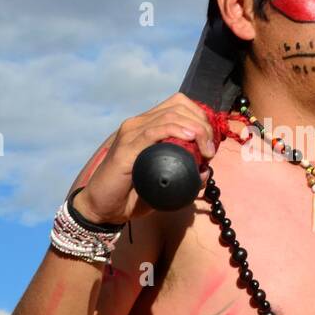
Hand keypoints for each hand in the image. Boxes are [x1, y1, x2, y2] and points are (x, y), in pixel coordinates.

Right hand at [73, 94, 217, 225]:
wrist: (103, 209)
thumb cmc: (131, 196)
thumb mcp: (163, 183)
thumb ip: (183, 176)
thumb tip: (205, 171)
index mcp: (147, 126)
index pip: (179, 105)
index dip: (201, 117)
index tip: (211, 142)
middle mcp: (138, 124)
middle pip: (179, 106)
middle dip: (203, 124)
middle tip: (210, 149)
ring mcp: (130, 134)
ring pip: (170, 115)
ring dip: (195, 129)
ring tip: (205, 150)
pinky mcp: (125, 148)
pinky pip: (153, 131)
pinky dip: (175, 130)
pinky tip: (189, 138)